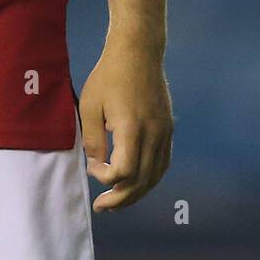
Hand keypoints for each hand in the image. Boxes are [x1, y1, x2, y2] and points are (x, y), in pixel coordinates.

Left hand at [79, 41, 172, 211]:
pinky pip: (162, 163)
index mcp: (132, 128)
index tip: (92, 166)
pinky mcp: (168, 128)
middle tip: (102, 207)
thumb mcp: (90, 105)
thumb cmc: (109, 76)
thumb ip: (93, 140)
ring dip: (137, 193)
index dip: (106, 177)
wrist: (138, 52)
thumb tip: (96, 167)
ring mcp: (164, 132)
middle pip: (142, 180)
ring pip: (155, 176)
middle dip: (121, 198)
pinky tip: (136, 183)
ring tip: (118, 202)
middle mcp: (153, 134)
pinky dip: (150, 178)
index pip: (124, 171)